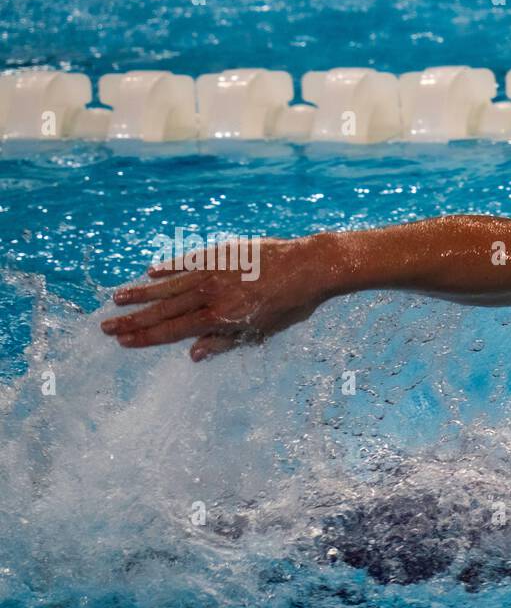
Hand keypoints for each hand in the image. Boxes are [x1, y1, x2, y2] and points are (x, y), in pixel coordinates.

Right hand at [101, 235, 331, 360]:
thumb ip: (226, 342)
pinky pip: (188, 260)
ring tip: (117, 298)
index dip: (146, 337)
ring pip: (169, 284)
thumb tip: (193, 355)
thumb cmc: (291, 305)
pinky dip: (169, 267)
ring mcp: (214, 270)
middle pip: (164, 309)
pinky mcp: (221, 252)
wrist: (309, 266)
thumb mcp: (262, 331)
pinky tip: (151, 272)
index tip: (123, 341)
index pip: (174, 330)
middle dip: (133, 319)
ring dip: (142, 292)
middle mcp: (211, 293)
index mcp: (221, 317)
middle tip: (105, 326)